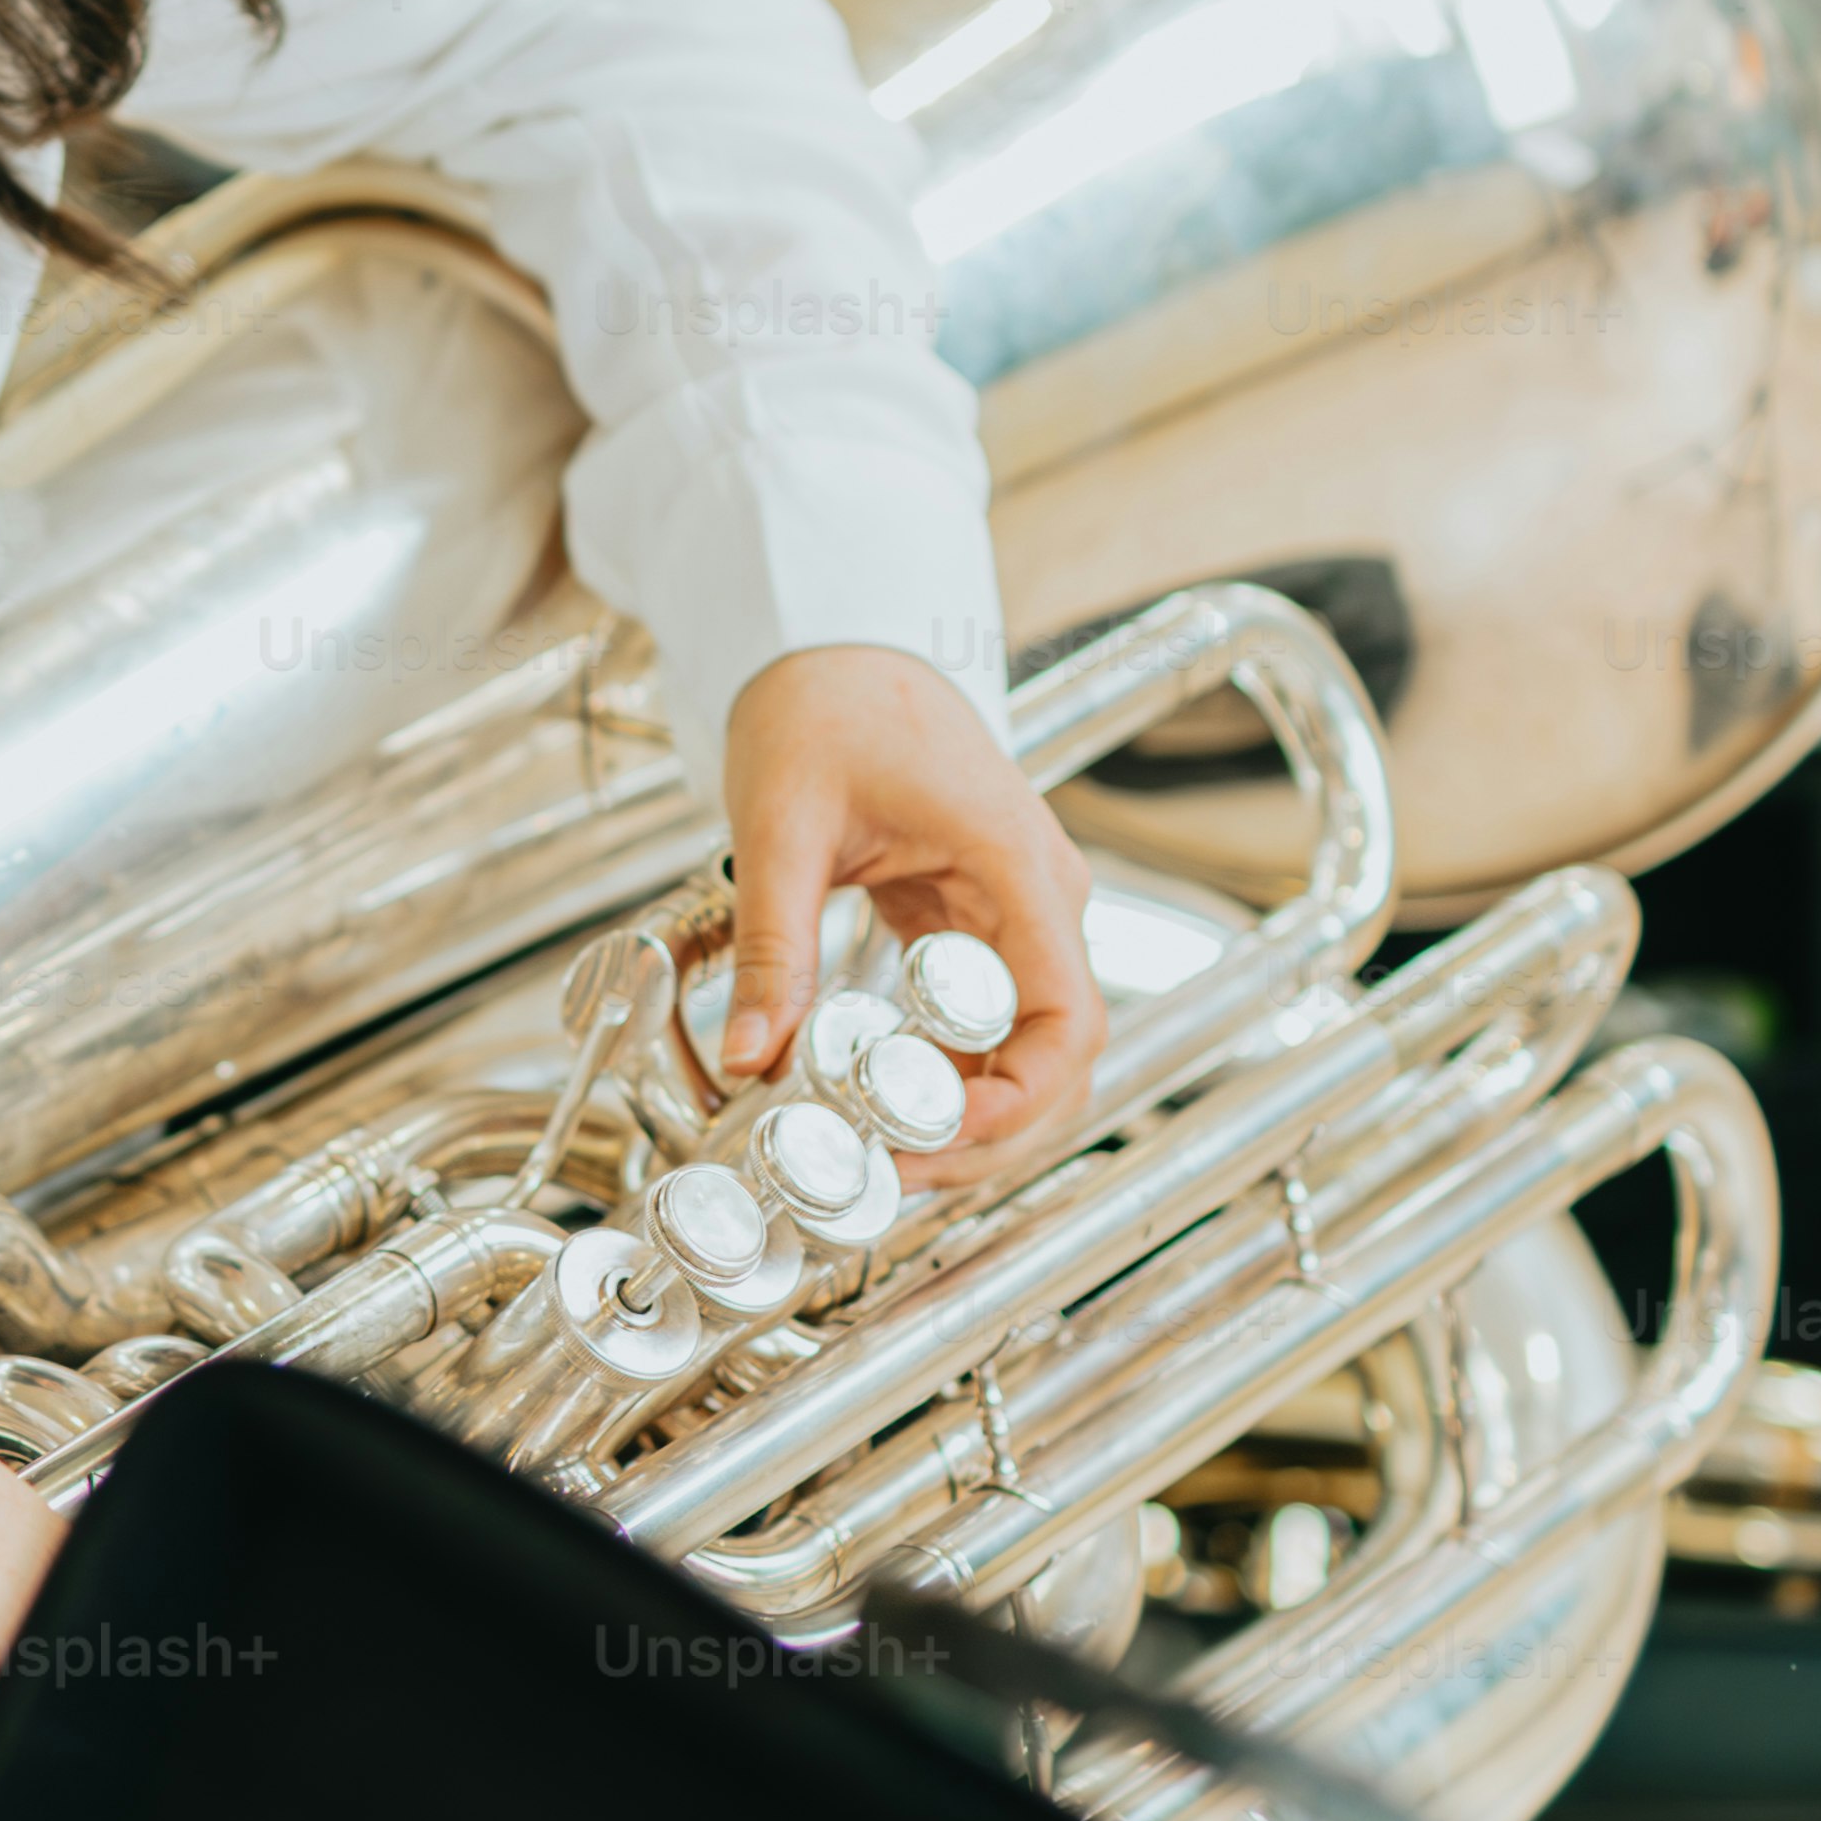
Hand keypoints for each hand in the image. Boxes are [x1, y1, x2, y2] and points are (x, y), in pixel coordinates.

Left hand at [717, 641, 1107, 1190]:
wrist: (834, 645)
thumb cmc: (824, 707)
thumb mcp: (781, 827)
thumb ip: (772, 946)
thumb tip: (751, 1059)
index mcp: (1016, 865)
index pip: (1069, 1016)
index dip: (1021, 1100)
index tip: (942, 1138)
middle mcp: (1039, 899)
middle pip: (1059, 1055)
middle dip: (991, 1133)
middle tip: (896, 1175)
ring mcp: (1017, 914)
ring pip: (1028, 1049)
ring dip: (972, 1115)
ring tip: (884, 1156)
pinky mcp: (980, 924)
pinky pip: (985, 1022)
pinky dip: (947, 1075)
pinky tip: (886, 1107)